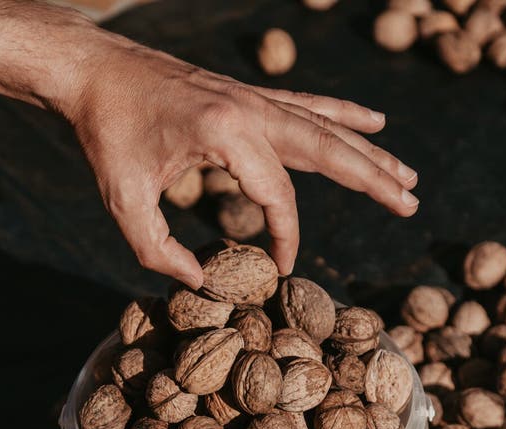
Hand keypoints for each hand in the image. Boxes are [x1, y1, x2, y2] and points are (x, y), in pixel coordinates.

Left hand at [66, 36, 418, 288]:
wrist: (94, 70)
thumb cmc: (106, 134)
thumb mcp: (123, 201)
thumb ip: (159, 250)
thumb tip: (201, 280)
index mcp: (226, 132)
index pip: (278, 196)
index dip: (284, 238)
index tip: (278, 269)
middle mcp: (251, 107)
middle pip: (328, 149)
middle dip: (373, 181)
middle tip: (411, 205)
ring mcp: (254, 96)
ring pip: (326, 127)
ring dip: (369, 153)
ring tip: (407, 177)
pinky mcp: (249, 95)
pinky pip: (308, 105)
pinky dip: (343, 114)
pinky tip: (373, 121)